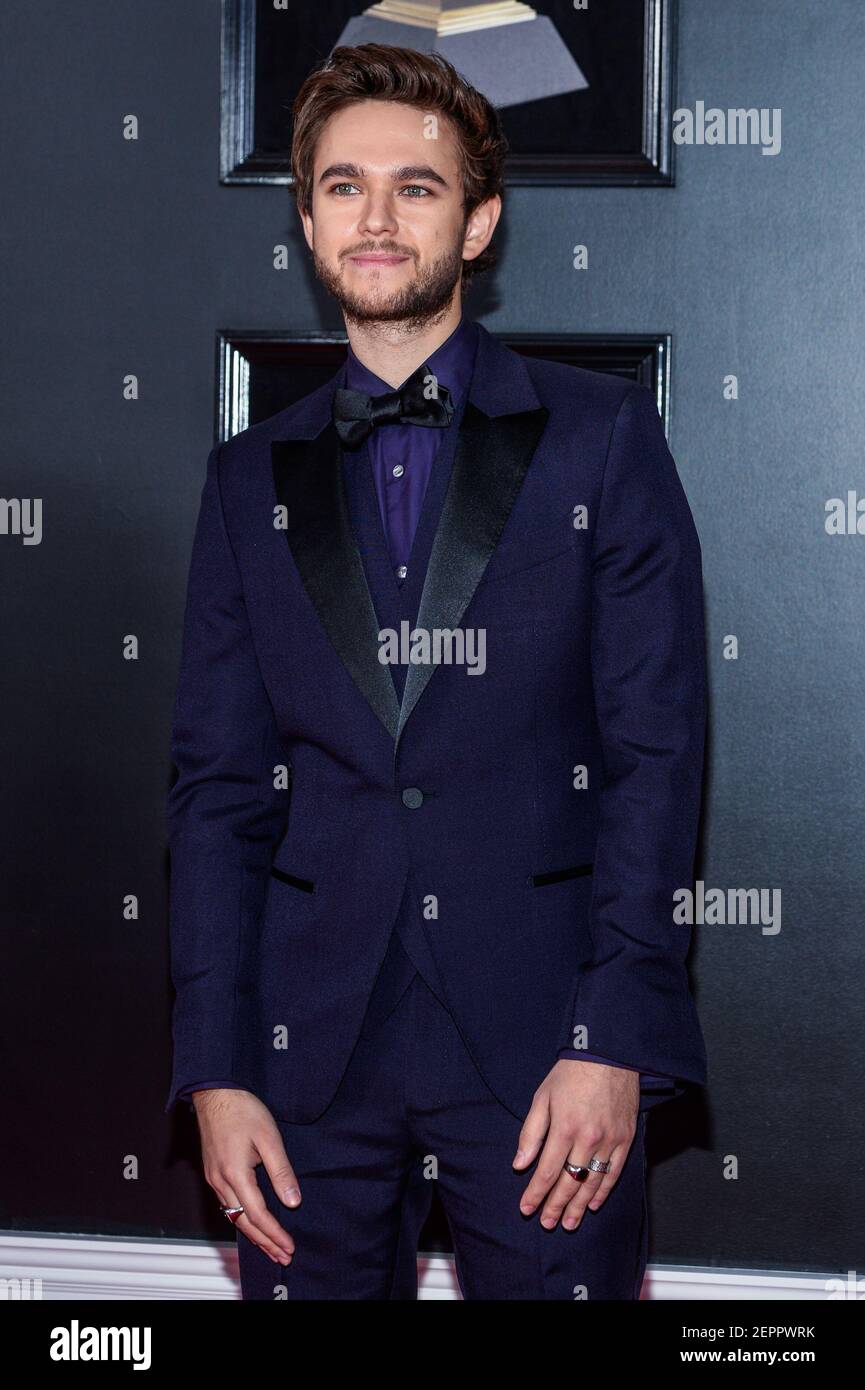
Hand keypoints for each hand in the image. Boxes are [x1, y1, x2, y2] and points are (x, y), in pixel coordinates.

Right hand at [192, 1087, 299, 1265]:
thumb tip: (292, 1202)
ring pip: (234, 1217)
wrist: (214, 1092)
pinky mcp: (213, 1172)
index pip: (259, 1215)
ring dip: (253, 1234)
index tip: (289, 1247)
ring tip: (271, 1246)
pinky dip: (242, 1219)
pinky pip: (227, 1205)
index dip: (275, 1234)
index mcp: (235, 1174)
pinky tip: (252, 1222)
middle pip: (244, 1223)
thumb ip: (281, 1172)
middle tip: (283, 1256)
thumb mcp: (269, 1138)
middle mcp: (220, 1181)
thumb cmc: (242, 1110)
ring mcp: (214, 1178)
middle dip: (264, 1243)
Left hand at [512, 1059, 638, 1230]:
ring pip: (593, 1182)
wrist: (609, 1055)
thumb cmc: (571, 1073)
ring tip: (569, 1223)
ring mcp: (610, 1140)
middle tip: (547, 1223)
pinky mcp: (626, 1138)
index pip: (547, 1171)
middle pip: (570, 1182)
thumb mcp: (542, 1097)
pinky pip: (614, 1172)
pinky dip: (603, 1190)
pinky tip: (593, 1203)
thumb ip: (531, 1133)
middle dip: (556, 1206)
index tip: (526, 1209)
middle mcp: (588, 1139)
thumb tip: (519, 1164)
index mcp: (564, 1128)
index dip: (536, 1193)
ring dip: (579, 1205)